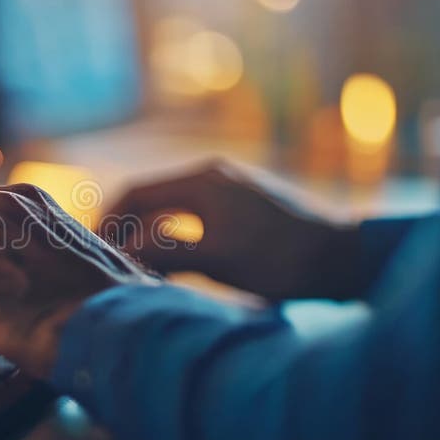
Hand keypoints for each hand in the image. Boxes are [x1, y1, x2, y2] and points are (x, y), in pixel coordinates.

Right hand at [101, 160, 359, 299]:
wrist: (345, 258)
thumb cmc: (282, 259)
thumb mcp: (218, 259)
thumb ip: (167, 252)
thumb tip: (125, 253)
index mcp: (202, 180)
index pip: (135, 192)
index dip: (109, 220)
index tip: (93, 249)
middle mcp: (213, 174)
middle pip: (151, 197)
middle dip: (127, 228)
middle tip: (109, 261)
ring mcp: (231, 186)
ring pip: (173, 207)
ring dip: (151, 233)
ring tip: (137, 265)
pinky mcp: (245, 203)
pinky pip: (194, 214)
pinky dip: (176, 234)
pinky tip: (174, 260)